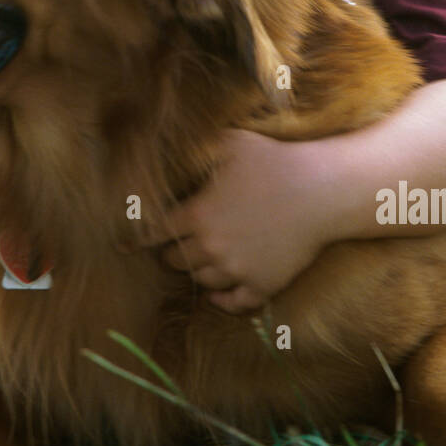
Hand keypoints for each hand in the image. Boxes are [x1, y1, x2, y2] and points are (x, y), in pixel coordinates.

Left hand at [149, 130, 332, 312]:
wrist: (322, 190)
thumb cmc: (275, 160)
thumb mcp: (230, 142)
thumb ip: (197, 149)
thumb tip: (167, 145)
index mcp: (197, 214)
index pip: (154, 232)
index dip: (139, 236)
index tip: (123, 244)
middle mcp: (211, 246)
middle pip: (174, 261)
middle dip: (170, 253)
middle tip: (172, 247)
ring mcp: (237, 269)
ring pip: (202, 282)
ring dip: (197, 272)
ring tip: (198, 263)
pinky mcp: (263, 284)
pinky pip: (234, 304)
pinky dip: (222, 301)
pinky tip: (217, 294)